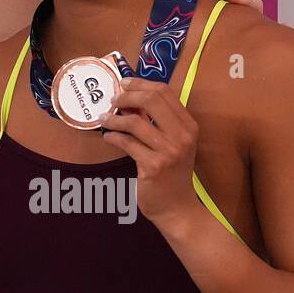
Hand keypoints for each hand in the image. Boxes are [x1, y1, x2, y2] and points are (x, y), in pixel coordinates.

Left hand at [98, 77, 199, 228]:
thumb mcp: (172, 143)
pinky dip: (113, 137)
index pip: (164, 92)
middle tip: (112, 100)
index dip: (141, 84)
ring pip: (135, 122)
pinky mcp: (153, 166)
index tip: (124, 83)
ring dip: (114, 119)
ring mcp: (169, 151)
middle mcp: (183, 136)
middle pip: (151, 100)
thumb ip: (156, 121)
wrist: (178, 208)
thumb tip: (127, 99)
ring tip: (104, 119)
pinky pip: (127, 143)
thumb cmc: (172, 173)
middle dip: (127, 96)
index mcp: (189, 126)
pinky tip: (108, 138)